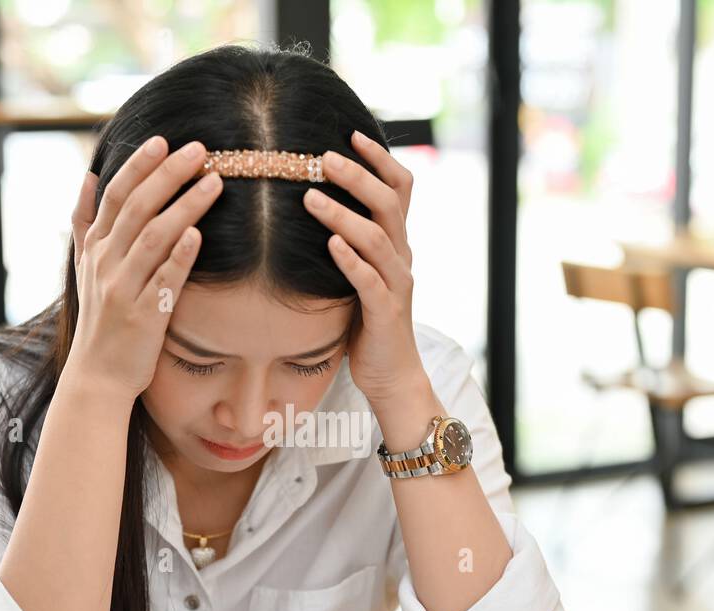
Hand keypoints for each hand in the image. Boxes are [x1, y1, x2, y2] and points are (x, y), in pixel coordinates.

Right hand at [64, 137, 222, 399]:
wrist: (97, 376)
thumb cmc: (101, 319)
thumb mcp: (84, 267)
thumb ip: (85, 221)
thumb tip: (89, 175)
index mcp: (95, 247)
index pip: (115, 194)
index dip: (138, 165)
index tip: (163, 139)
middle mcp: (105, 263)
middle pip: (136, 207)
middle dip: (167, 174)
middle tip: (200, 149)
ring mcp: (123, 289)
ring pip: (153, 237)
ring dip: (184, 206)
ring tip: (214, 182)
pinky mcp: (143, 316)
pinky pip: (164, 280)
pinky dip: (179, 256)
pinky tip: (199, 235)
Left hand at [301, 129, 426, 406]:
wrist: (391, 374)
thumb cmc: (367, 322)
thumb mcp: (360, 273)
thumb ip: (349, 241)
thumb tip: (312, 202)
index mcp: (397, 243)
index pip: (401, 187)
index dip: (380, 158)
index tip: (351, 132)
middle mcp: (402, 257)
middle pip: (389, 203)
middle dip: (357, 176)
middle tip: (323, 157)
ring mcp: (396, 284)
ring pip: (377, 238)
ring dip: (344, 214)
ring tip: (310, 197)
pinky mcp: (385, 313)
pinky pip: (370, 281)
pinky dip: (350, 260)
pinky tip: (330, 245)